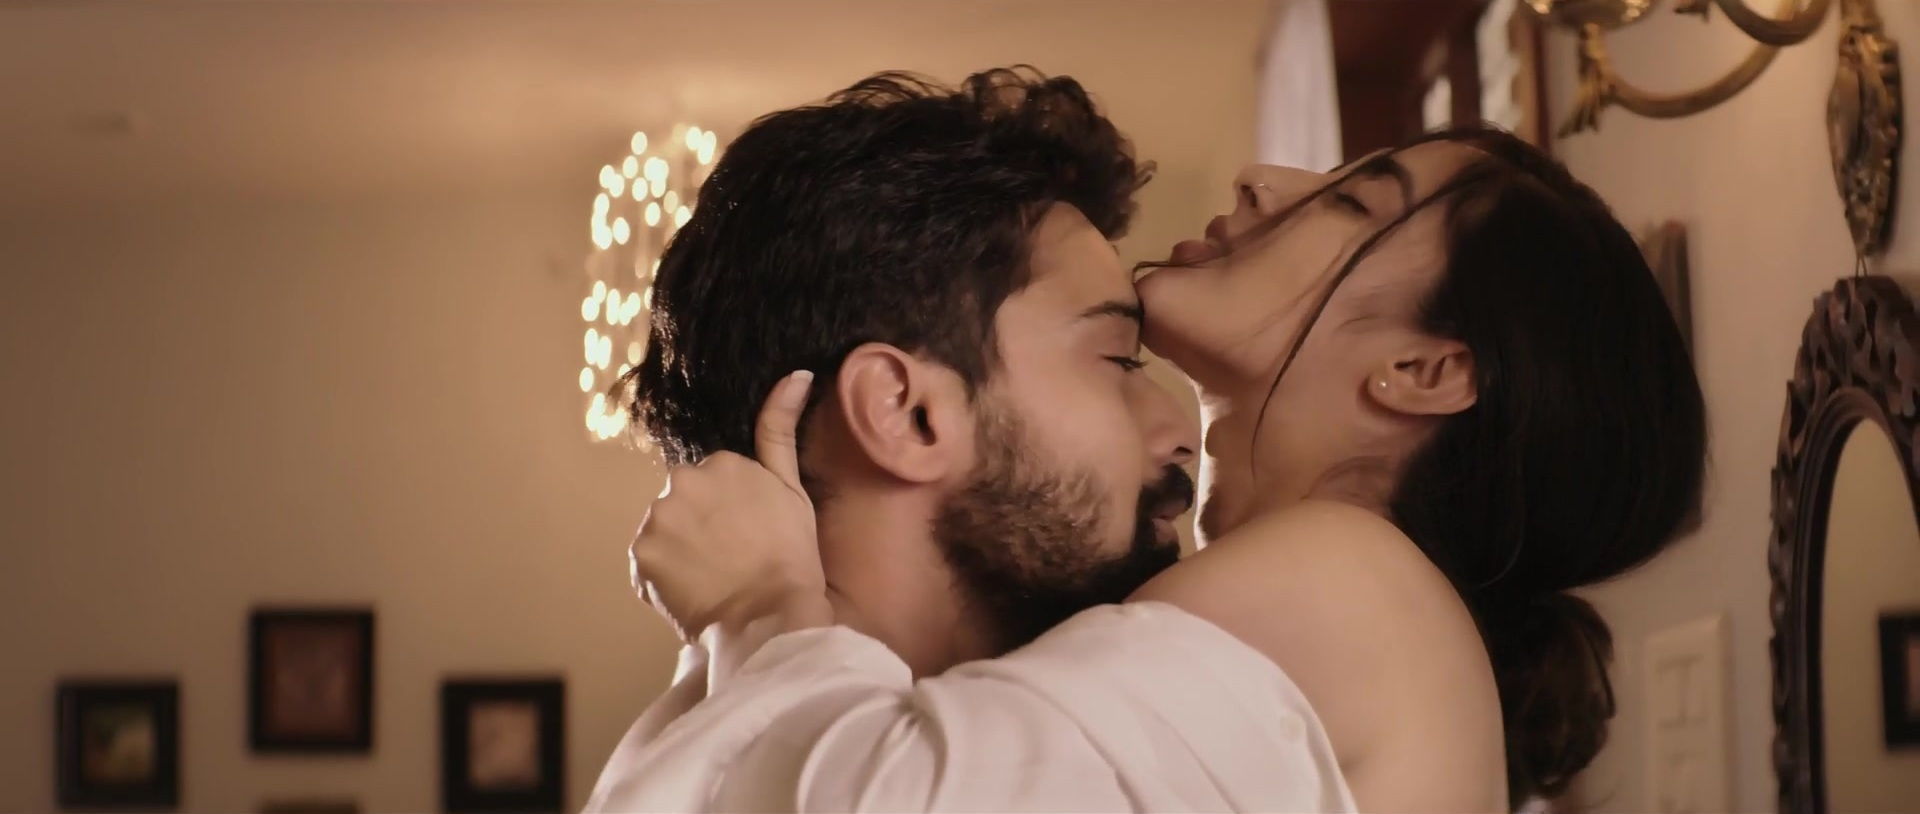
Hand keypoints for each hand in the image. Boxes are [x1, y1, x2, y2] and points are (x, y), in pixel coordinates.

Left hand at [629, 371, 830, 642]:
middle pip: (684, 501)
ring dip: (678, 549)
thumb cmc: (790, 555)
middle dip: (699, 524)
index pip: (713, 483)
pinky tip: (691, 591)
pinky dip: (662, 578)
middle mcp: (682, 480)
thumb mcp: (793, 488)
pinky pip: (648, 563)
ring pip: (664, 530)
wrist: (770, 615)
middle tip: (730, 558)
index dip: (730, 512)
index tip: (749, 535)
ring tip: (711, 578)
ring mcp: (658, 518)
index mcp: (720, 462)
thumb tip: (796, 373)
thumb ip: (781, 429)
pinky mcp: (641, 554)